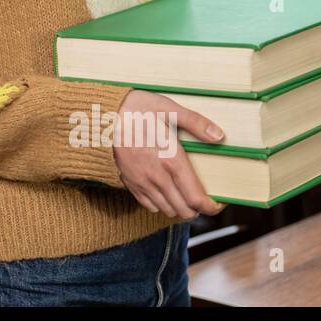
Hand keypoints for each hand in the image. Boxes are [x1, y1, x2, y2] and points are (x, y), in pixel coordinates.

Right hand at [113, 89, 227, 220]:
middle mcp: (158, 177)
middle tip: (203, 197)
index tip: (219, 202)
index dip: (212, 207)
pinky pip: (150, 206)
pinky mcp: (131, 183)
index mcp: (172, 160)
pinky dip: (162, 204)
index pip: (197, 199)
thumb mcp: (168, 109)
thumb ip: (195, 123)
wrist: (101, 116)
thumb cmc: (136, 109)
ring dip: (180, 207)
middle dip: (198, 209)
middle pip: (185, 211)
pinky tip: (165, 191)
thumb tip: (219, 136)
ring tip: (185, 194)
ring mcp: (142, 183)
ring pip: (168, 211)